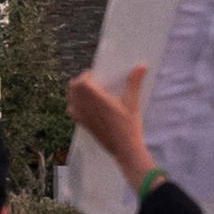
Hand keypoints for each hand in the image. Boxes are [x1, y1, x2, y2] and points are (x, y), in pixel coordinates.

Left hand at [65, 67, 159, 190]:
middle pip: (73, 88)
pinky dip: (75, 105)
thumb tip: (142, 65)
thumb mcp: (133, 102)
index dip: (85, 76)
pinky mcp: (84, 125)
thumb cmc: (129, 125)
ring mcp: (83, 117)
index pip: (81, 82)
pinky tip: (86, 105)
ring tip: (88, 91)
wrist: (124, 149)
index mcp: (97, 100)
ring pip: (71, 99)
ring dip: (76, 92)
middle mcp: (86, 108)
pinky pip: (72, 111)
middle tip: (92, 81)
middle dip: (80, 82)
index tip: (94, 75)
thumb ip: (134, 82)